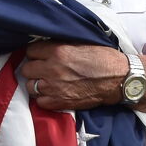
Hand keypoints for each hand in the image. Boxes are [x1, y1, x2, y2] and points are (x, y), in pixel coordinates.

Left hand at [21, 42, 136, 112]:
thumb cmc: (103, 59)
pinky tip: (52, 93)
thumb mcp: (80, 43)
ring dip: (37, 83)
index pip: (30, 51)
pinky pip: (40, 101)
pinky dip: (44, 98)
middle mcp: (52, 69)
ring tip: (47, 82)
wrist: (118, 79)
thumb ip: (60, 45)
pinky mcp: (59, 103)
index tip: (41, 56)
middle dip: (34, 68)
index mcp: (58, 51)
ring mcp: (54, 88)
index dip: (36, 53)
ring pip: (30, 86)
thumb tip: (45, 46)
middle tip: (43, 69)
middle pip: (27, 69)